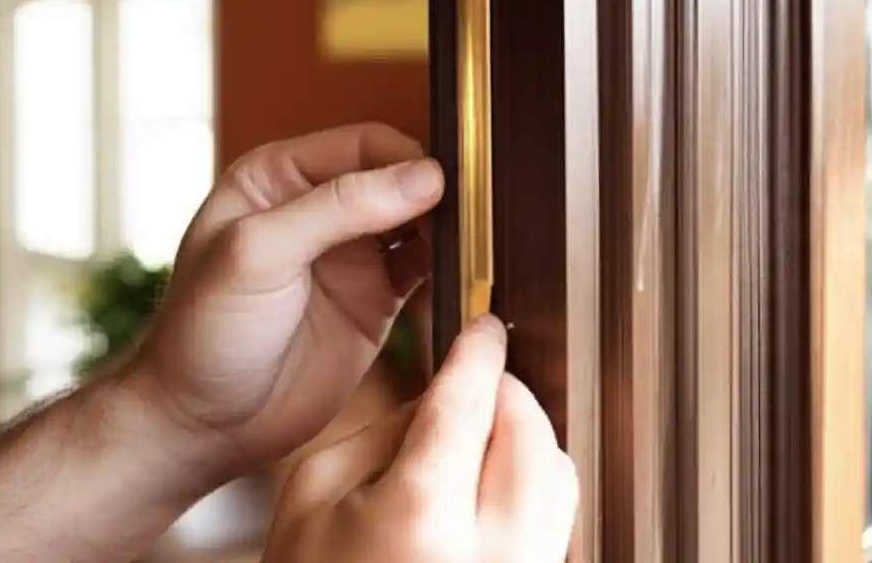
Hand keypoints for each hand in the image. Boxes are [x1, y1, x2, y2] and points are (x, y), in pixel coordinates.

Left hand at [126, 123, 442, 476]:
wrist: (204, 424)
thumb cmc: (205, 334)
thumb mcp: (258, 254)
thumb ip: (337, 208)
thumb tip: (423, 177)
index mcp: (277, 177)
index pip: (362, 144)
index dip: (406, 158)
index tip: (443, 185)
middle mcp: (317, 208)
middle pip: (398, 177)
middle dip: (434, 192)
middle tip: (468, 217)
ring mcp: (349, 255)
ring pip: (418, 221)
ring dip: (447, 229)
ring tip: (470, 246)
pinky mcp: (374, 301)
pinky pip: (425, 270)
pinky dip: (449, 269)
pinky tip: (463, 276)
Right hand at [262, 316, 579, 562]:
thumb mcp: (313, 495)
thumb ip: (381, 431)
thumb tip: (442, 399)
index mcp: (420, 518)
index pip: (470, 402)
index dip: (478, 353)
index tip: (483, 331)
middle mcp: (489, 556)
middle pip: (531, 433)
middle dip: (507, 395)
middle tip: (474, 388)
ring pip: (559, 475)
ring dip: (524, 441)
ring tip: (474, 444)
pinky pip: (556, 521)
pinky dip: (531, 487)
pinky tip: (485, 491)